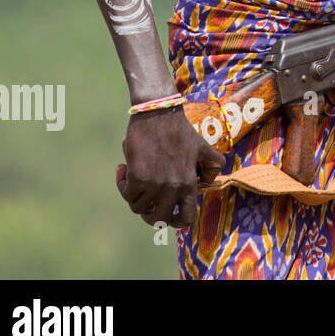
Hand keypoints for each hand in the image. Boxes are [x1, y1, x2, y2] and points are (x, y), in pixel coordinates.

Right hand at [116, 107, 223, 227]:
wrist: (158, 114)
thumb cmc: (180, 130)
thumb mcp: (203, 148)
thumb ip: (212, 166)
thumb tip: (208, 183)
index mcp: (189, 183)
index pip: (186, 219)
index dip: (176, 221)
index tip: (167, 211)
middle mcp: (173, 188)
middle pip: (158, 221)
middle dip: (150, 215)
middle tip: (146, 200)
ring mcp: (154, 184)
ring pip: (138, 208)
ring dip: (135, 197)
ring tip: (136, 180)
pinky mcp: (137, 177)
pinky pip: (126, 194)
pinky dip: (121, 184)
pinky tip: (123, 168)